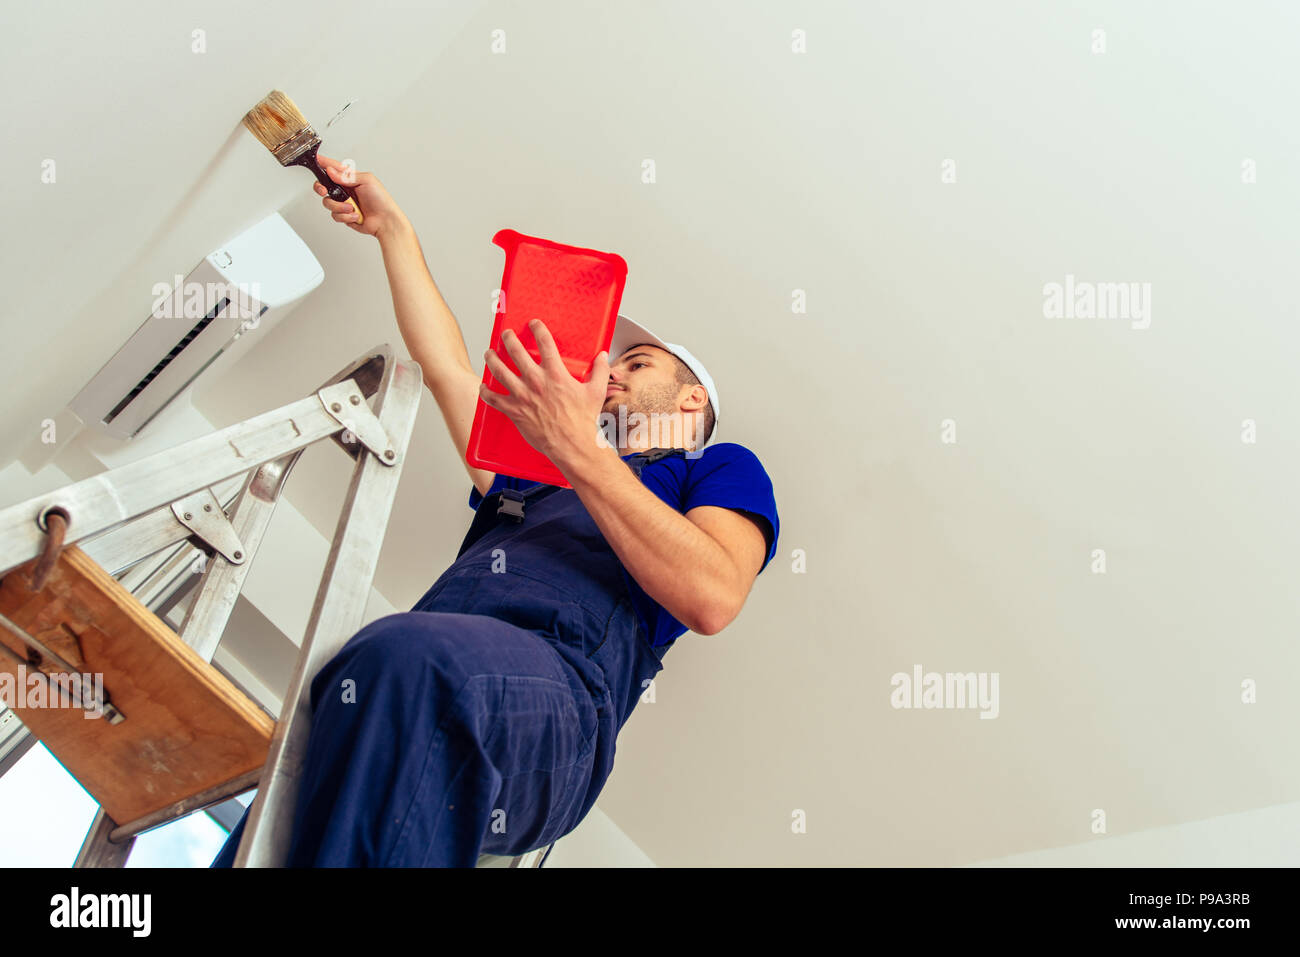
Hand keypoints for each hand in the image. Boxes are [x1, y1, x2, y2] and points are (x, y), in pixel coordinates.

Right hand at [313, 153, 408, 239]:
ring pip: (328, 203)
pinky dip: (346, 216)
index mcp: (350, 179)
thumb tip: (332, 171)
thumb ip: (347, 176)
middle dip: (320, 188)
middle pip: (323, 186)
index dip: (323, 163)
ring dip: (340, 206)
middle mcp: (345, 190)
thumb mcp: (367, 181)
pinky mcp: (344, 215)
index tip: (316, 160)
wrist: (385, 221)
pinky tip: (356, 215)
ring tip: (352, 208)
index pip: (333, 168)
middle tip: (325, 190)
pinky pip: (335, 215)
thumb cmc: (381, 200)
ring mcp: (343, 203)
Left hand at [479, 319, 613, 470]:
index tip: (533, 323)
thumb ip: (600, 371)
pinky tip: (483, 386)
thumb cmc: (583, 421)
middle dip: (509, 339)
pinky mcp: (515, 411)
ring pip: (500, 371)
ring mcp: (523, 396)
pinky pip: (494, 399)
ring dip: (492, 359)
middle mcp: (536, 382)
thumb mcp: (596, 392)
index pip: (544, 343)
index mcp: (556, 374)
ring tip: (489, 353)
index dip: (537, 329)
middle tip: (506, 335)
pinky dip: (486, 391)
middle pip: (516, 352)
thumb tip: (602, 356)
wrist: (573, 445)